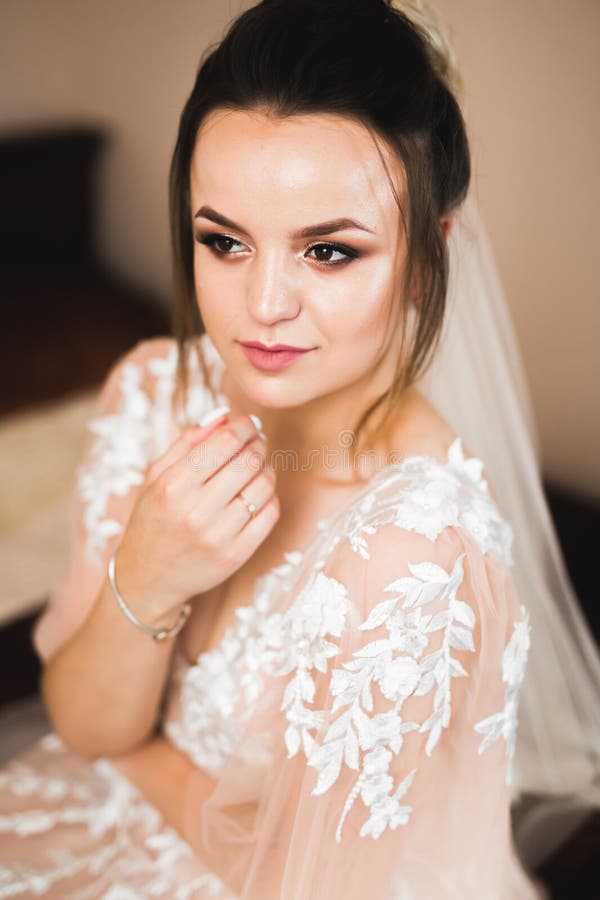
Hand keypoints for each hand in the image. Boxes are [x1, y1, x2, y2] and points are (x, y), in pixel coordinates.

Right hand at [114, 412, 278, 619]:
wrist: (147, 578)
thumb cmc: (153, 520)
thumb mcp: (156, 477)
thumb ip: (187, 442)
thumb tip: (224, 416)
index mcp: (173, 486)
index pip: (224, 442)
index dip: (243, 426)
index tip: (247, 423)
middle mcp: (196, 511)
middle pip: (248, 461)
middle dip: (257, 444)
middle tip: (255, 441)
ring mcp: (219, 536)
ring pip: (264, 485)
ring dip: (266, 468)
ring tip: (256, 466)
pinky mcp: (237, 554)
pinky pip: (270, 513)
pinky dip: (269, 495)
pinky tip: (257, 492)